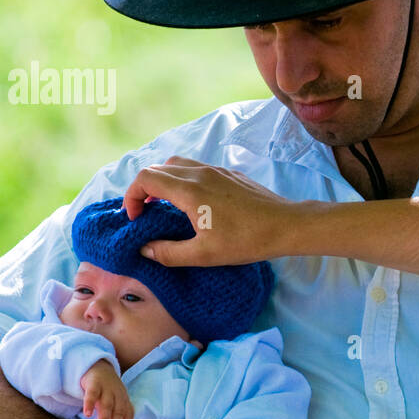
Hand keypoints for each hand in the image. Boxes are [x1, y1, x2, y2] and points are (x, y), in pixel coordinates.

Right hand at [80, 360, 133, 418]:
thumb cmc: (107, 388)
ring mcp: (106, 388)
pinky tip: (88, 414)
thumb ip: (116, 413)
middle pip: (118, 411)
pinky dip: (90, 404)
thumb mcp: (115, 399)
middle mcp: (117, 394)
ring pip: (106, 405)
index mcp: (124, 398)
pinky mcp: (94, 383)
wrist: (98, 365)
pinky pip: (92, 395)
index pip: (128, 414)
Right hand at [123, 156, 301, 266]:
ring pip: (178, 164)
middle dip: (144, 187)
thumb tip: (145, 249)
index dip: (132, 196)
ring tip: (165, 205)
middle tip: (145, 212)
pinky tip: (193, 202)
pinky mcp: (230, 174)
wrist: (286, 225)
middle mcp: (201, 173)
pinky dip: (184, 180)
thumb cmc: (246, 240)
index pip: (146, 178)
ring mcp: (217, 171)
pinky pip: (198, 168)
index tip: (136, 217)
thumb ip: (169, 253)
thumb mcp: (204, 255)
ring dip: (164, 181)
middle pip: (159, 168)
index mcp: (190, 189)